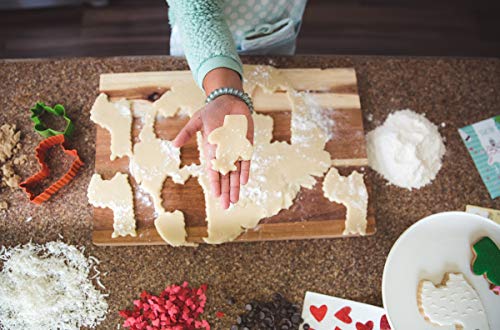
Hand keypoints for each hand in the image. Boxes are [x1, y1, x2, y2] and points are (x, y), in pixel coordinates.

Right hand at [173, 94, 253, 208]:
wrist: (228, 100)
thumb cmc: (211, 111)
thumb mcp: (197, 121)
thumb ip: (187, 133)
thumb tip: (174, 144)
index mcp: (211, 150)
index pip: (213, 171)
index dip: (215, 183)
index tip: (216, 196)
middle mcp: (224, 154)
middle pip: (225, 176)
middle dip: (226, 191)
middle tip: (226, 206)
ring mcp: (236, 150)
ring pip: (235, 173)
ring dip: (235, 186)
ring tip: (235, 200)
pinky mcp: (246, 145)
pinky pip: (246, 161)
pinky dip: (245, 171)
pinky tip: (243, 182)